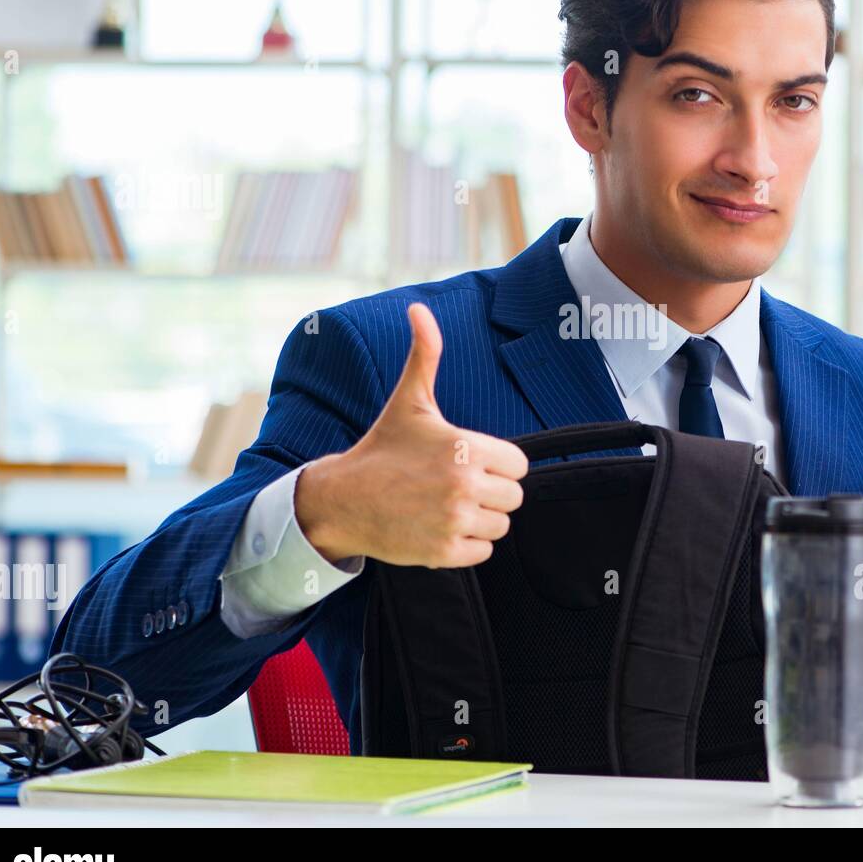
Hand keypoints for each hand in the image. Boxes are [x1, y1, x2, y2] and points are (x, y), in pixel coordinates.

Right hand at [294, 301, 529, 567]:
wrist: (343, 499)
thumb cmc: (383, 448)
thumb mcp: (410, 400)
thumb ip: (425, 354)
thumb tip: (418, 309)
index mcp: (464, 446)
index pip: (519, 465)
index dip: (497, 463)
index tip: (470, 461)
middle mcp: (463, 485)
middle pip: (513, 496)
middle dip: (491, 491)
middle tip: (457, 484)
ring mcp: (454, 521)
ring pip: (501, 524)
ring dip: (480, 518)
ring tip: (448, 504)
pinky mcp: (444, 552)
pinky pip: (483, 550)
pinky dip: (467, 543)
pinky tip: (441, 526)